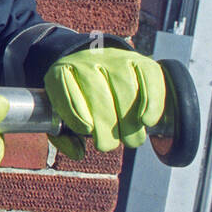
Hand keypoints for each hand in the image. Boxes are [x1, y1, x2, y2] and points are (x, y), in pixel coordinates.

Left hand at [45, 48, 165, 159]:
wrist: (98, 67)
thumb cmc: (79, 101)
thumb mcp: (62, 114)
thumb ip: (64, 137)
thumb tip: (78, 152)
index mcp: (60, 71)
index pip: (63, 87)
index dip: (75, 112)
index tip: (87, 130)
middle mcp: (86, 60)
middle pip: (97, 91)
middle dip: (105, 124)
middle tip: (108, 145)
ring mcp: (114, 59)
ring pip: (124, 87)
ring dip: (129, 120)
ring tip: (129, 140)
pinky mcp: (140, 61)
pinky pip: (149, 78)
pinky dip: (151, 102)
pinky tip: (147, 121)